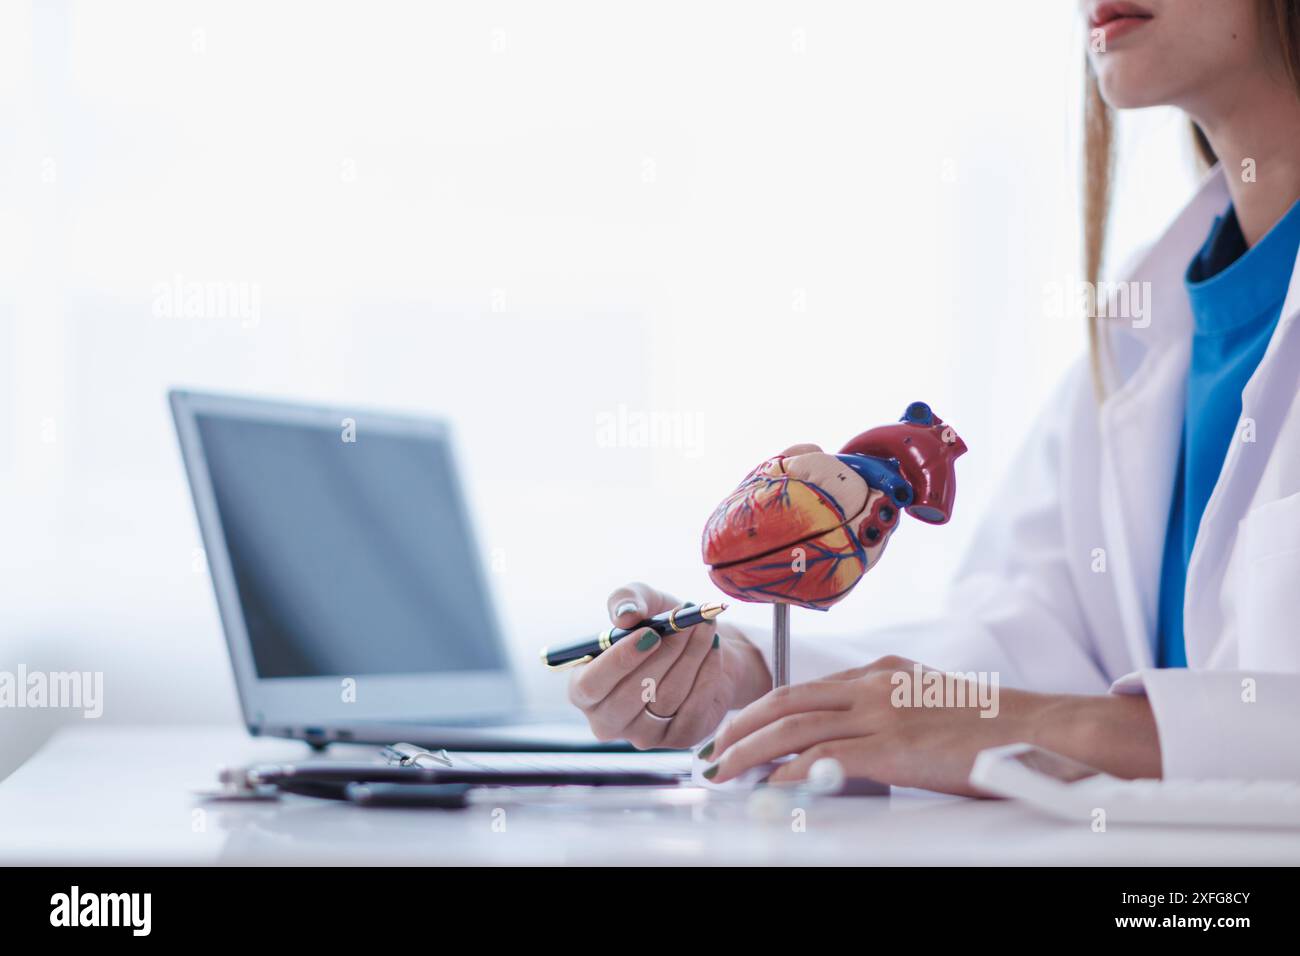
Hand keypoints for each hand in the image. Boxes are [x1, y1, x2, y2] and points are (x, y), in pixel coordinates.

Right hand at [567, 582, 771, 748]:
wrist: (696, 649)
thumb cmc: (657, 627)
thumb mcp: (641, 604)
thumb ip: (626, 600)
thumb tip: (626, 615)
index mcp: (584, 690)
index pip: (590, 686)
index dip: (619, 661)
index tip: (650, 634)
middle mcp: (608, 720)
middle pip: (632, 694)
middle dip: (665, 654)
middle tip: (686, 623)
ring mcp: (643, 735)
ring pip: (667, 697)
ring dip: (691, 656)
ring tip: (704, 625)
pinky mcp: (679, 739)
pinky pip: (693, 709)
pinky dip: (706, 674)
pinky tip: (712, 648)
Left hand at [700, 655, 1160, 794]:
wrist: (1040, 730)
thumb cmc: (993, 727)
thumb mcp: (930, 706)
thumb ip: (889, 713)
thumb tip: (854, 743)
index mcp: (882, 673)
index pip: (806, 688)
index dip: (765, 710)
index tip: (740, 729)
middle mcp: (873, 685)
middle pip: (786, 700)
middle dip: (742, 726)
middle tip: (714, 751)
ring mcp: (880, 713)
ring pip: (792, 725)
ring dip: (748, 750)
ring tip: (722, 770)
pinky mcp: (891, 746)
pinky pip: (823, 757)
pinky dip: (787, 772)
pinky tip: (768, 788)